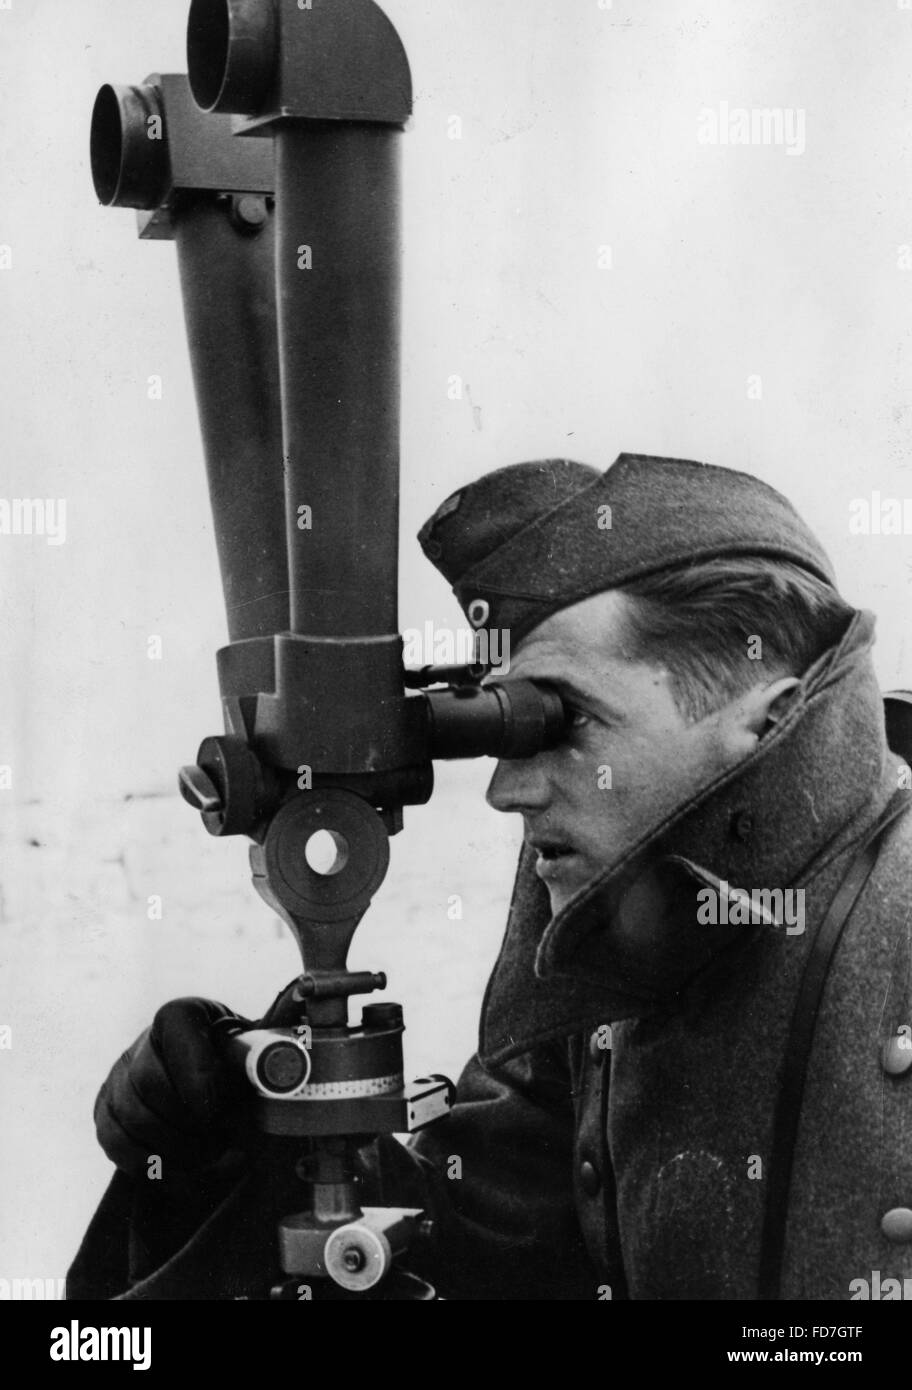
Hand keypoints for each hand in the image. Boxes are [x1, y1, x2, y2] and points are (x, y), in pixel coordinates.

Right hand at [94, 997, 256, 1176]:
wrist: (214, 1086)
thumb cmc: (237, 1071)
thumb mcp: (249, 1056)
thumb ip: (252, 1063)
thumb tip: (269, 1079)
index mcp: (183, 1015)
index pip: (179, 1024)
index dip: (196, 1070)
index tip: (217, 1108)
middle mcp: (143, 1041)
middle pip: (149, 1082)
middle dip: (188, 1123)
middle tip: (222, 1144)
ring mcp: (118, 1076)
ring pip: (132, 1117)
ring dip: (174, 1149)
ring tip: (210, 1159)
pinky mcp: (105, 1110)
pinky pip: (115, 1142)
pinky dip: (150, 1165)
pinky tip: (183, 1174)